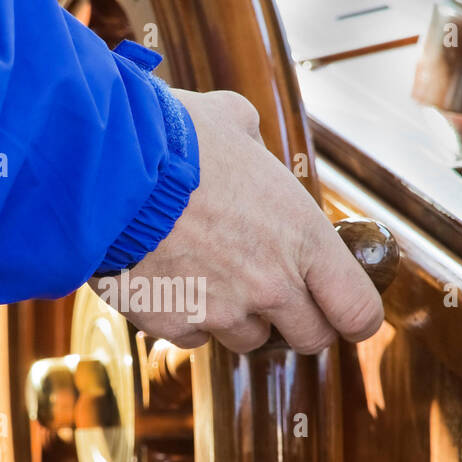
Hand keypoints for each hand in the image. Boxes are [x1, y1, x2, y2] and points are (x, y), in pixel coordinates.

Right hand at [93, 90, 384, 353]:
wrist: (104, 172)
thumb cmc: (174, 139)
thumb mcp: (232, 121)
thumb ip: (255, 144)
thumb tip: (248, 143)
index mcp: (302, 237)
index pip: (357, 310)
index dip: (355, 316)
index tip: (343, 311)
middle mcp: (271, 285)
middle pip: (310, 338)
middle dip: (298, 321)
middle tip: (277, 295)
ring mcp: (222, 312)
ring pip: (248, 340)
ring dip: (238, 317)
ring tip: (210, 275)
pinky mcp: (174, 325)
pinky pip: (193, 337)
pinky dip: (187, 316)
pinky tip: (169, 279)